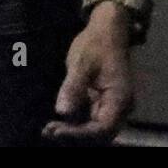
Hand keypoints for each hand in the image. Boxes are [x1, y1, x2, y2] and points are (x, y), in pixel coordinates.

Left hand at [43, 6, 134, 142]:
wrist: (107, 32)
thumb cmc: (96, 44)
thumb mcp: (81, 63)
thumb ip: (73, 87)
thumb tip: (62, 112)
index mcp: (120, 99)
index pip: (102, 128)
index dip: (79, 134)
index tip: (56, 131)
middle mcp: (119, 108)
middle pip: (99, 134)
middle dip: (74, 136)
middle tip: (48, 131)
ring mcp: (111, 107)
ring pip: (94, 130)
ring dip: (73, 132)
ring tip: (48, 130)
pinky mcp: (102, 104)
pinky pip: (90, 120)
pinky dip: (74, 124)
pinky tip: (56, 123)